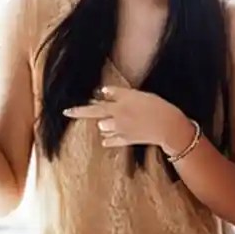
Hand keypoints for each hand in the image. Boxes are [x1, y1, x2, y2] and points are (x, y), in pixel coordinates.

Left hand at [62, 86, 191, 149]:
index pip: (93, 107)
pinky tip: (109, 135)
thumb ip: (118, 94)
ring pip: (103, 127)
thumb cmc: (156, 106)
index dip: (79, 109)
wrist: (169, 127)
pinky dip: (109, 137)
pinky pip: (111, 140)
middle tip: (70, 112)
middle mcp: (116, 120)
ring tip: (111, 117)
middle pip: (97, 116)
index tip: (65, 111)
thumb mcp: (138, 95)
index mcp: (118, 107)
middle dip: (85, 113)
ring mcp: (120, 132)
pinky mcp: (126, 140)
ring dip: (103, 122)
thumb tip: (102, 92)